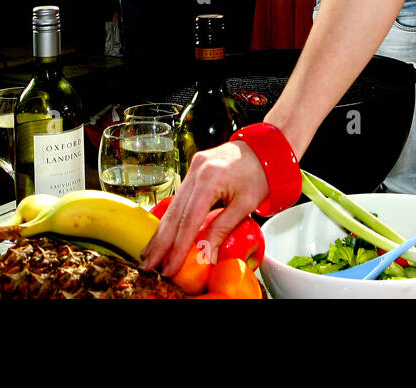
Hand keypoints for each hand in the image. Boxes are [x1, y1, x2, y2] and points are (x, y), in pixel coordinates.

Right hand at [139, 140, 268, 276]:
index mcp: (211, 178)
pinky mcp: (194, 169)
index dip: (178, 247)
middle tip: (149, 265)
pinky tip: (163, 234)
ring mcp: (193, 168)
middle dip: (161, 242)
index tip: (170, 266)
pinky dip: (172, 218)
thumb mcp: (245, 205)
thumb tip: (207, 255)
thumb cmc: (261, 174)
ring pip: (173, 205)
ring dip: (162, 232)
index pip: (189, 219)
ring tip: (151, 254)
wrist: (266, 149)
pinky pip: (179, 197)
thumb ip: (223, 229)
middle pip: (174, 212)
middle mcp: (197, 170)